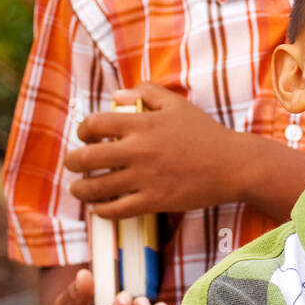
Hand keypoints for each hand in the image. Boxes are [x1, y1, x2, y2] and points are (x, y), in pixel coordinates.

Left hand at [64, 82, 242, 216]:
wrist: (232, 165)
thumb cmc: (205, 133)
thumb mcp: (177, 104)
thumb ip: (146, 93)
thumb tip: (117, 96)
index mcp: (142, 124)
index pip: (94, 125)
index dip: (82, 130)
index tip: (84, 136)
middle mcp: (138, 150)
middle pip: (87, 158)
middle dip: (72, 161)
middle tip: (72, 164)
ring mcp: (145, 178)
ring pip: (97, 188)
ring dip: (81, 190)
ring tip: (79, 189)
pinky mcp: (154, 201)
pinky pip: (117, 210)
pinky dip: (102, 211)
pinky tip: (99, 209)